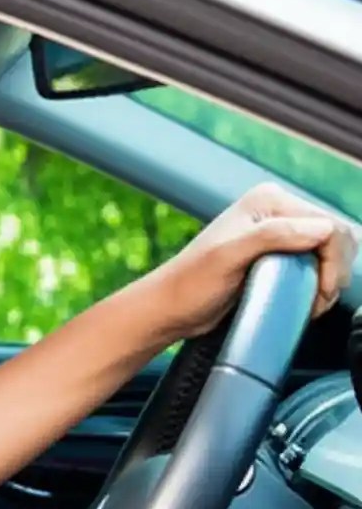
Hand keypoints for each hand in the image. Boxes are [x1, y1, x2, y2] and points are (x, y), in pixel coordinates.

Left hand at [148, 182, 357, 339]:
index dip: (333, 262)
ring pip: (331, 255)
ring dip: (327, 282)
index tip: (318, 292)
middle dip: (333, 273)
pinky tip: (302, 301)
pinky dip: (318, 286)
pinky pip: (317, 267)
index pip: (330, 225)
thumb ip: (272, 236)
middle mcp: (276, 211)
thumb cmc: (190, 285)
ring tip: (306, 304)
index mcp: (268, 200)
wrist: (170, 308)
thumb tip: (320, 230)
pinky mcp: (278, 256)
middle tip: (314, 301)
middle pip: (337, 239)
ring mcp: (279, 234)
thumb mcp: (228, 257)